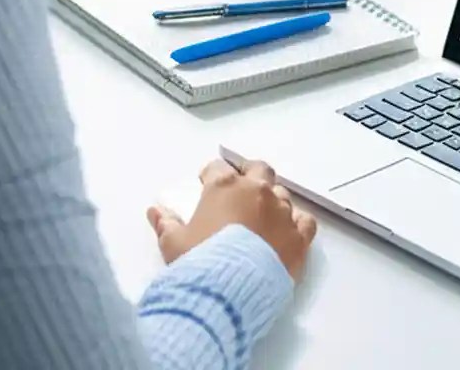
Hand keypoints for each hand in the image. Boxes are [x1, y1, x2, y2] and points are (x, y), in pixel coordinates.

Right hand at [147, 158, 317, 279]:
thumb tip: (155, 211)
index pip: (217, 168)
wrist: (231, 292)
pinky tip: (288, 229)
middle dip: (249, 174)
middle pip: (259, 170)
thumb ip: (165, 223)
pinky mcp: (299, 237)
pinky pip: (304, 220)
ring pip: (282, 194)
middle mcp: (258, 192)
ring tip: (261, 216)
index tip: (205, 184)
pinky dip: (297, 222)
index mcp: (225, 187)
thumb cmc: (199, 262)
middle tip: (239, 187)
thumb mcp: (173, 244)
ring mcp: (282, 212)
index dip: (210, 175)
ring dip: (271, 200)